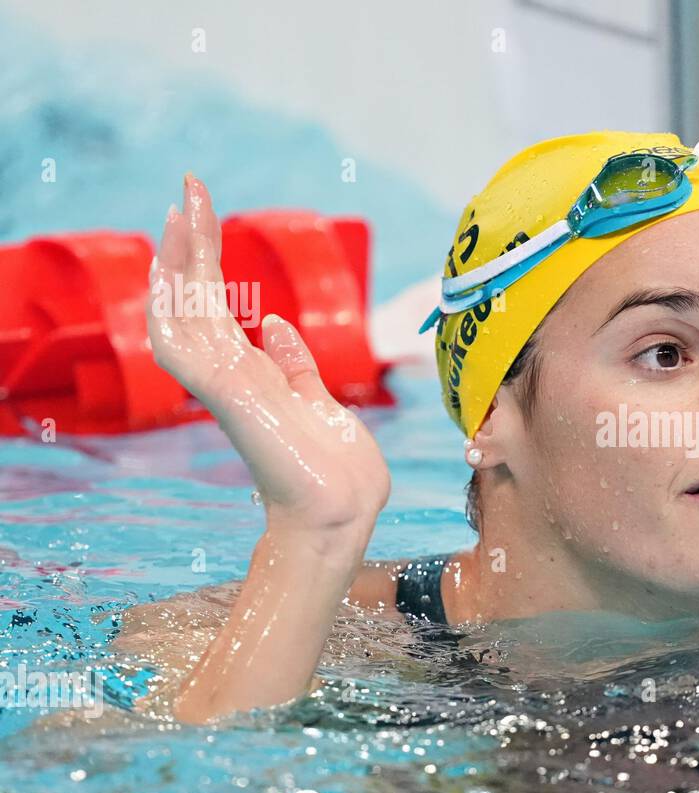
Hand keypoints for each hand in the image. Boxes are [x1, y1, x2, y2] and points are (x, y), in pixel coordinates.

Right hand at [148, 174, 389, 538]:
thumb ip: (293, 364)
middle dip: (192, 242)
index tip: (202, 213)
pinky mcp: (227, 395)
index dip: (206, 259)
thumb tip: (272, 322)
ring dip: (180, 258)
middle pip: (197, 296)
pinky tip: (172, 266)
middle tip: (189, 187)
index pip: (215, 304)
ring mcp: (224, 385)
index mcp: (251, 373)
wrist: (342, 513)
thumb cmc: (335, 470)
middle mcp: (230, 374)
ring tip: (181, 208)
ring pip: (184, 311)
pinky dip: (172, 306)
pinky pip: (182, 345)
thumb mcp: (318, 400)